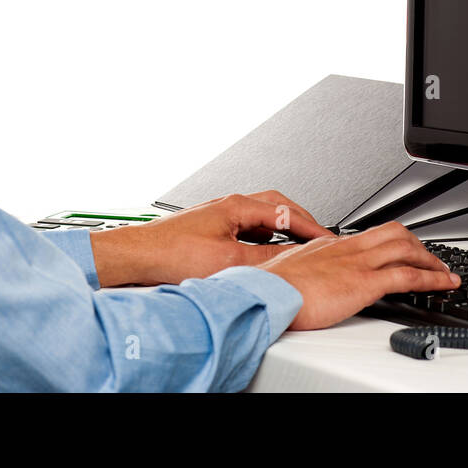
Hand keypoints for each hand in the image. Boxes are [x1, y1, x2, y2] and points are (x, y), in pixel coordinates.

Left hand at [88, 190, 334, 286]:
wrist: (138, 257)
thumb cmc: (171, 253)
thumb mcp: (228, 262)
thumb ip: (265, 260)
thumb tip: (293, 261)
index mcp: (237, 205)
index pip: (286, 211)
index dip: (312, 227)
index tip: (329, 239)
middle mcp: (229, 205)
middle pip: (277, 207)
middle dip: (301, 222)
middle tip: (320, 238)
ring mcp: (220, 216)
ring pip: (262, 217)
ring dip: (282, 229)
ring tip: (299, 246)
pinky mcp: (211, 229)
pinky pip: (248, 228)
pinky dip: (265, 238)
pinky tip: (266, 254)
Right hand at [257, 222, 459, 329]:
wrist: (265, 293)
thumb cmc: (270, 288)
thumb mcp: (290, 272)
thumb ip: (305, 271)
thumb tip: (307, 280)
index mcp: (329, 245)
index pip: (369, 236)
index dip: (392, 242)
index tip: (402, 251)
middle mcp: (347, 248)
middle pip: (394, 233)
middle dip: (417, 245)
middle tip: (430, 259)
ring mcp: (358, 262)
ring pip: (406, 248)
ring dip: (430, 260)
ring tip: (444, 272)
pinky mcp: (364, 282)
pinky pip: (408, 275)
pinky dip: (433, 278)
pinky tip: (444, 284)